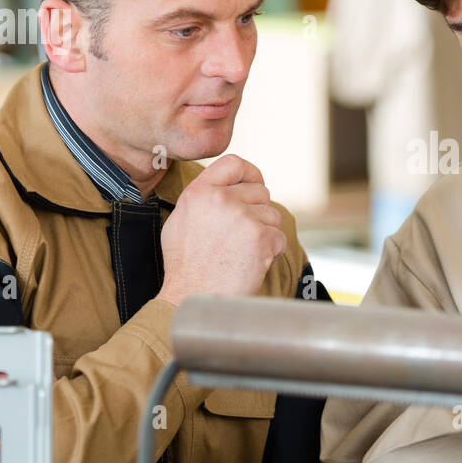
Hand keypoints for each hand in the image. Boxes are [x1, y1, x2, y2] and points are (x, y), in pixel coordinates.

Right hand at [157, 154, 287, 304]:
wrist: (192, 299)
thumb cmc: (186, 266)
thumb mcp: (181, 220)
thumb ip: (204, 197)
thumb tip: (228, 188)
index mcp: (199, 192)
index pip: (234, 163)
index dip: (251, 174)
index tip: (255, 186)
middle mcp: (220, 199)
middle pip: (261, 192)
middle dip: (258, 213)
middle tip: (240, 239)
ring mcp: (242, 217)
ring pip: (273, 216)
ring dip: (265, 234)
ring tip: (242, 254)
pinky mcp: (261, 237)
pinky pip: (279, 238)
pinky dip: (271, 253)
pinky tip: (250, 264)